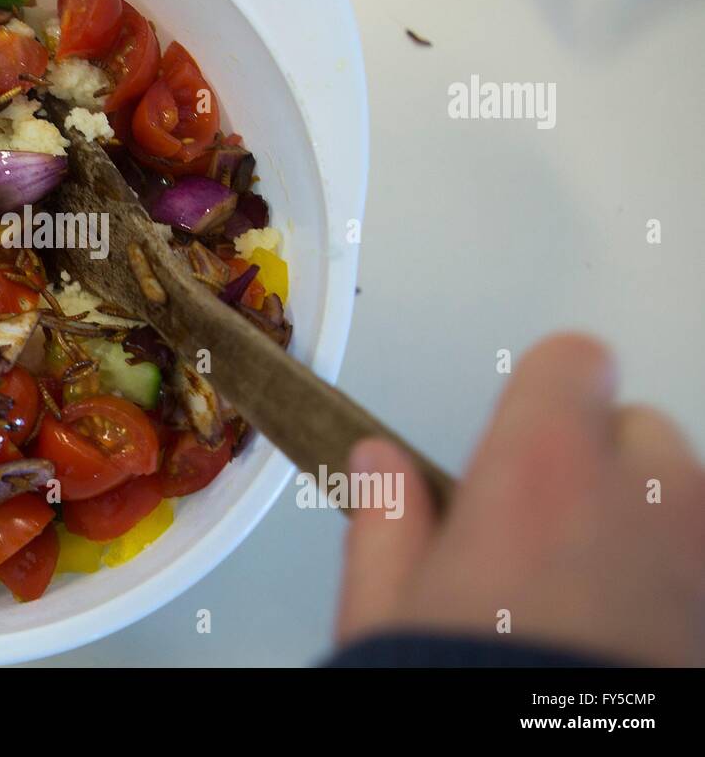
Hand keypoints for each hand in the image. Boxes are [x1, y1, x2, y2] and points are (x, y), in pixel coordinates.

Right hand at [335, 333, 704, 665]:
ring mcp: (701, 562)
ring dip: (653, 526)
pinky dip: (678, 583)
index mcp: (541, 468)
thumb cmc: (455, 690)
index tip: (521, 433)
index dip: (546, 393)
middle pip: (642, 430)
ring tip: (600, 593)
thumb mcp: (385, 611)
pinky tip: (631, 634)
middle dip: (601, 465)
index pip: (571, 360)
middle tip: (549, 533)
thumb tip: (379, 465)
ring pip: (689, 502)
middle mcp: (643, 498)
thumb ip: (385, 518)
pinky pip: (703, 569)